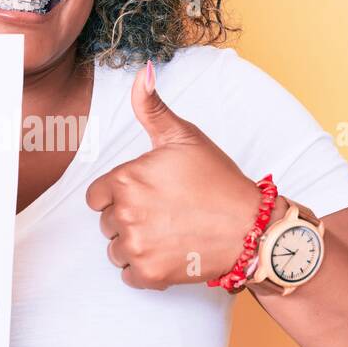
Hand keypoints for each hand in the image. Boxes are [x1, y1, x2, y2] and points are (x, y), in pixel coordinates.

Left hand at [84, 61, 266, 289]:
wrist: (250, 228)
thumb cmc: (218, 181)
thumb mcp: (185, 137)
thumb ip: (152, 107)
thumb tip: (142, 72)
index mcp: (126, 180)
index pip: (97, 196)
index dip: (120, 194)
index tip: (147, 195)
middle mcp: (125, 215)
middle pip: (107, 223)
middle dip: (128, 219)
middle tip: (165, 213)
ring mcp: (137, 247)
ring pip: (116, 250)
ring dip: (135, 244)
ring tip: (169, 232)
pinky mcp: (149, 275)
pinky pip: (129, 275)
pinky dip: (145, 269)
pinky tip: (170, 252)